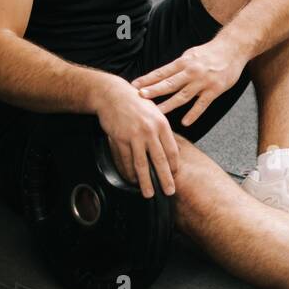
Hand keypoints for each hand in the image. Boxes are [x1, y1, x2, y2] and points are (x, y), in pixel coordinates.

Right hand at [92, 75, 179, 198]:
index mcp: (162, 125)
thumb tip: (168, 149)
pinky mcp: (120, 139)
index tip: (175, 175)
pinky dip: (129, 172)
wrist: (113, 95)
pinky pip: (125, 160)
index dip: (174, 166)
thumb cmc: (136, 103)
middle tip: (169, 191)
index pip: (172, 150)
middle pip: (159, 161)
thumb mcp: (155, 113)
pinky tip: (131, 179)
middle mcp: (150, 131)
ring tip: (148, 193)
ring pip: (141, 164)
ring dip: (145, 181)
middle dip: (165, 178)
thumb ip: (161, 130)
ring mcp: (134, 136)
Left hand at [130, 40, 246, 127]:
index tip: (134, 85)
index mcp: (183, 62)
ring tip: (157, 113)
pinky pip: (203, 104)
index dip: (147, 79)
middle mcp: (191, 71)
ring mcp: (203, 81)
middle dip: (154, 90)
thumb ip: (178, 66)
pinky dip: (194, 114)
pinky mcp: (215, 89)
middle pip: (169, 83)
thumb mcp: (191, 54)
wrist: (233, 48)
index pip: (162, 72)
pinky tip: (185, 122)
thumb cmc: (210, 52)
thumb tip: (162, 75)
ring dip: (169, 104)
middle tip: (140, 97)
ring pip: (183, 95)